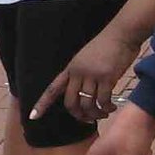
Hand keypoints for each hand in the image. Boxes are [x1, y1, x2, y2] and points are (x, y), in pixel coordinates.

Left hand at [32, 20, 147, 122]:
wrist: (122, 33)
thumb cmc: (107, 45)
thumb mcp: (86, 58)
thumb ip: (81, 73)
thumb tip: (84, 93)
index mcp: (70, 69)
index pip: (52, 89)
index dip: (42, 104)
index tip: (33, 117)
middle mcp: (78, 73)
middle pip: (70, 103)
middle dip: (78, 116)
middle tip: (89, 120)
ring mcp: (91, 75)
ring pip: (87, 104)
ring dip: (96, 114)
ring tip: (104, 113)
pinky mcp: (106, 77)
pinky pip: (103, 100)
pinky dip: (107, 108)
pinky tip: (112, 107)